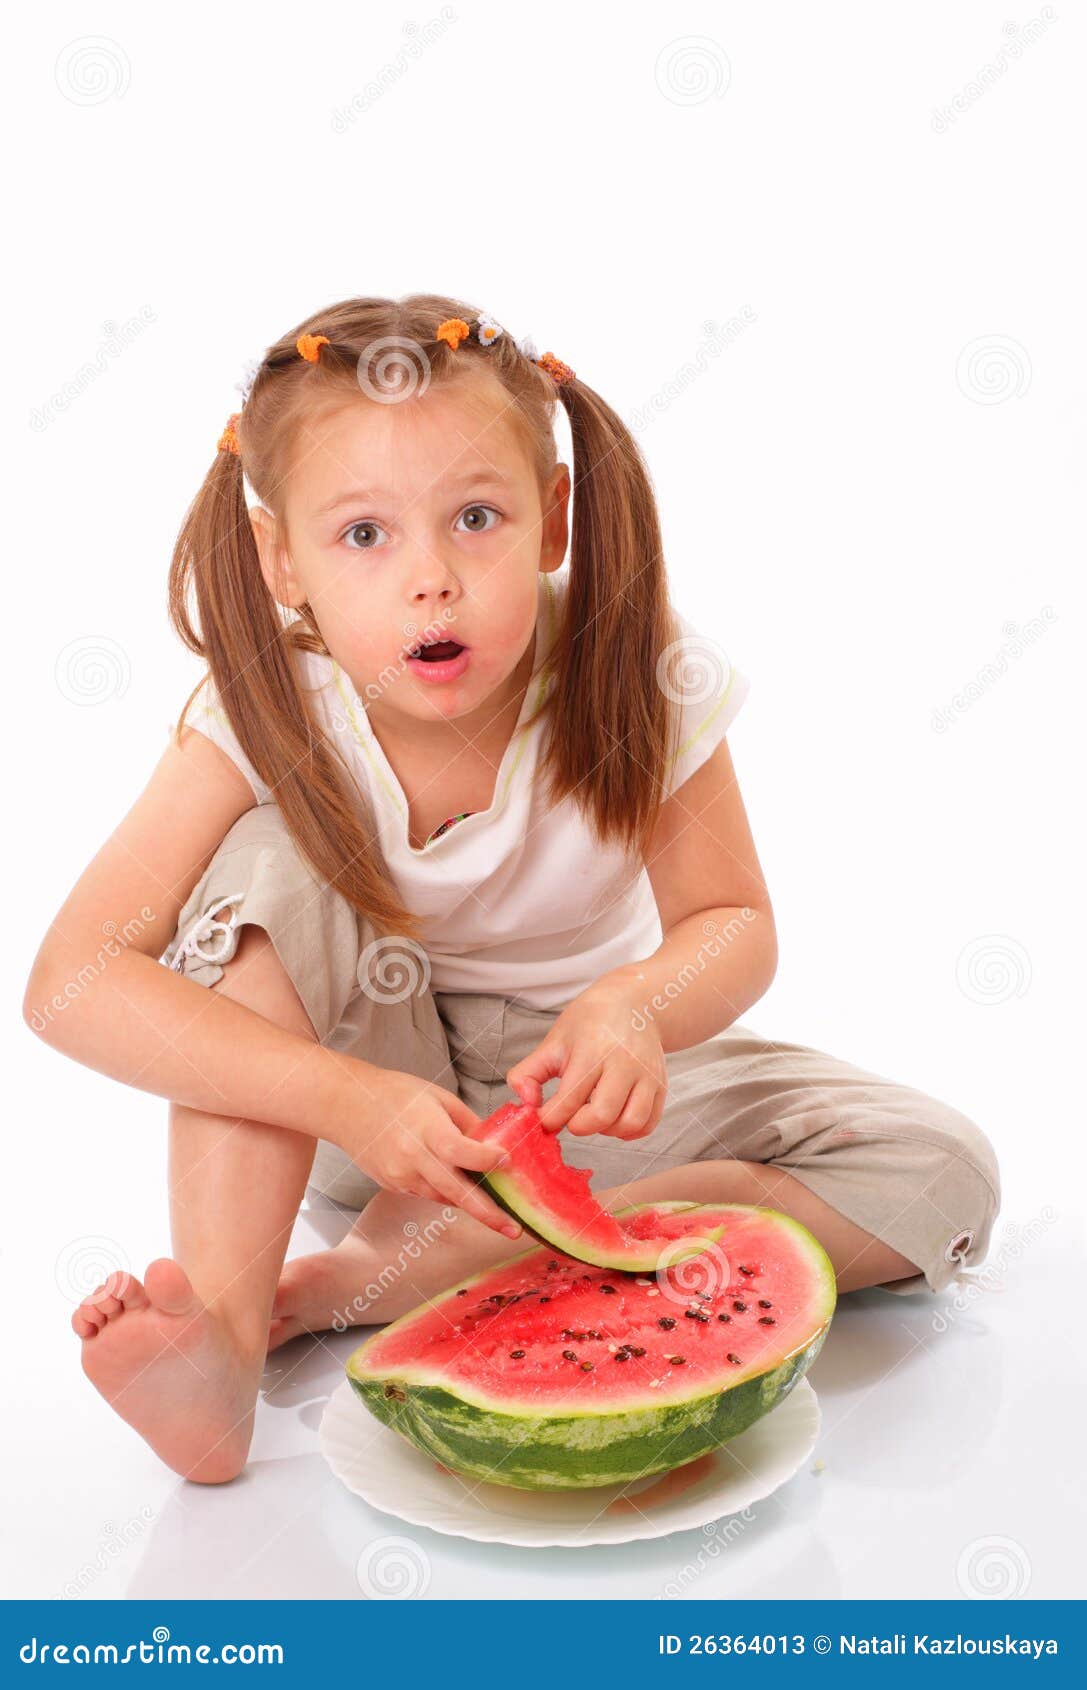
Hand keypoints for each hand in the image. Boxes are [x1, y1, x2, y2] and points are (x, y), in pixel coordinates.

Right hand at [331, 1063, 520, 1237]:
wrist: (345, 1106)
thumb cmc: (395, 1094)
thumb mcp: (437, 1097)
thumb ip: (468, 1123)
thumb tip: (496, 1144)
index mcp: (425, 1128)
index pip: (459, 1150)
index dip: (485, 1159)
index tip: (509, 1161)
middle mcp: (412, 1157)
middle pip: (455, 1190)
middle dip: (488, 1213)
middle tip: (514, 1230)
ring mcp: (401, 1176)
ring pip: (444, 1198)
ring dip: (471, 1204)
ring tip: (500, 1214)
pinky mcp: (394, 1186)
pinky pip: (429, 1195)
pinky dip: (448, 1194)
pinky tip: (463, 1189)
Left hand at [505, 977, 666, 1139]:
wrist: (634, 1003)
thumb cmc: (590, 1022)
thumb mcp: (553, 1040)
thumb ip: (528, 1073)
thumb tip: (525, 1105)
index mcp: (592, 1051)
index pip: (568, 1100)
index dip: (549, 1119)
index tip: (544, 1118)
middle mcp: (624, 1063)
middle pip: (601, 1116)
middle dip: (578, 1126)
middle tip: (570, 1117)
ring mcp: (647, 1075)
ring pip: (630, 1123)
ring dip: (606, 1131)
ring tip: (593, 1117)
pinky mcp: (661, 1085)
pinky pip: (648, 1123)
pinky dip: (629, 1131)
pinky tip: (614, 1119)